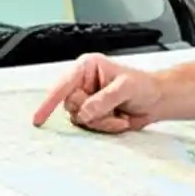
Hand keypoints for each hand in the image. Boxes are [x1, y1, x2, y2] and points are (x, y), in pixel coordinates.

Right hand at [31, 52, 162, 133]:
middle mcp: (83, 83)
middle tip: (112, 108)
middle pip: (71, 106)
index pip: (63, 85)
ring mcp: (87, 101)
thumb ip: (104, 99)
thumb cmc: (144, 86)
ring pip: (80, 119)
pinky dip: (106, 127)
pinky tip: (119, 119)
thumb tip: (85, 112)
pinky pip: (89, 128)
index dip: (49, 102)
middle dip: (92, 111)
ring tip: (118, 114)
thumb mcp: (125, 87)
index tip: (38, 119)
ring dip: (101, 121)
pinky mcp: (92, 115)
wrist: (156, 100)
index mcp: (87, 67)